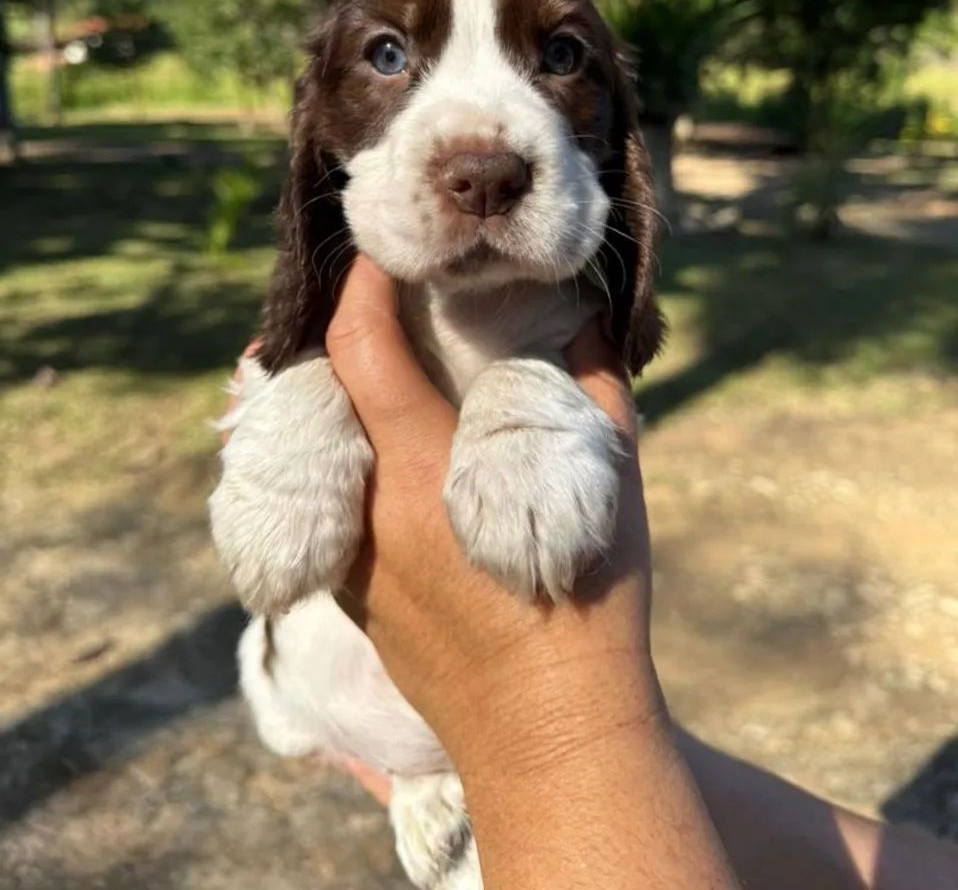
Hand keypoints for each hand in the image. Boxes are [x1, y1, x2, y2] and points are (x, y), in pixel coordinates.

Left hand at [326, 255, 660, 784]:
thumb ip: (594, 384)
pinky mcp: (349, 594)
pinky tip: (389, 444)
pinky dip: (350, 451)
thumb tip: (586, 317)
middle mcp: (364, 510)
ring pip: (317, 444)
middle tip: (380, 294)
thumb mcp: (607, 482)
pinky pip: (330, 498)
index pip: (361, 348)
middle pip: (320, 387)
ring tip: (384, 359)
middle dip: (342, 327)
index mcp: (420, 474)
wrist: (554, 737)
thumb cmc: (590, 605)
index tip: (386, 253)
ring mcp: (347, 557)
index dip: (363, 285)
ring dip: (342, 390)